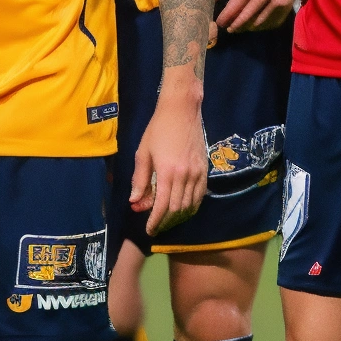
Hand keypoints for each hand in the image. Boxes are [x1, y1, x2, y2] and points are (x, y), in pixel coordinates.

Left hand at [131, 79, 208, 236]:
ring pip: (190, 205)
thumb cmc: (158, 129)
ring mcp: (197, 173)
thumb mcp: (143, 153)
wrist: (182, 111)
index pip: (162, 206)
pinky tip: (183, 208)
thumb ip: (139, 179)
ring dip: (178, 216)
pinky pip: (200, 195)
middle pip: (177, 209)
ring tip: (166, 219)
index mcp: (167, 172)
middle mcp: (185, 176)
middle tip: (155, 226)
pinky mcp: (205, 169)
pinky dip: (191, 206)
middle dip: (165, 221)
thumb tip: (135, 200)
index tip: (149, 230)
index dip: (155, 221)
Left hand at [216, 0, 311, 30]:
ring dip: (248, 27)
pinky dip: (263, 26)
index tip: (218, 22)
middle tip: (228, 28)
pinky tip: (256, 25)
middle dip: (235, 25)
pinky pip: (274, 22)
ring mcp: (278, 1)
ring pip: (260, 22)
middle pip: (246, 18)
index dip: (225, 17)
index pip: (234, 7)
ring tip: (240, 27)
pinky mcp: (288, 4)